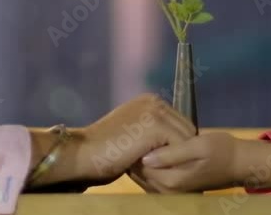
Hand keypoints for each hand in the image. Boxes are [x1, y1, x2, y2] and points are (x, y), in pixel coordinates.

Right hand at [28, 93, 195, 188]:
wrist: (82, 154)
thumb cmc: (104, 152)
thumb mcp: (133, 136)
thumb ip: (153, 135)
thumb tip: (178, 148)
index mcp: (151, 101)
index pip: (180, 125)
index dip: (176, 146)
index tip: (168, 163)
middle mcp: (155, 101)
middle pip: (188, 130)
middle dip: (180, 151)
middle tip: (166, 169)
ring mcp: (156, 111)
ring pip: (187, 140)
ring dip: (177, 158)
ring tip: (159, 169)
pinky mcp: (157, 125)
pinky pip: (181, 148)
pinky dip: (172, 163)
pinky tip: (155, 169)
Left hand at [133, 133, 270, 192]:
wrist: (239, 164)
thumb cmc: (222, 151)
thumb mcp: (198, 146)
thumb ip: (172, 154)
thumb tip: (146, 157)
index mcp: (172, 180)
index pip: (140, 167)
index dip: (134, 147)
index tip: (133, 127)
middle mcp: (169, 190)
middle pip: (139, 172)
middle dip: (134, 153)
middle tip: (133, 129)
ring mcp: (171, 190)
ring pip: (143, 174)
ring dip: (139, 157)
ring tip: (139, 134)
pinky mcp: (174, 186)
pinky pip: (152, 175)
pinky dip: (147, 162)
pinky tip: (150, 145)